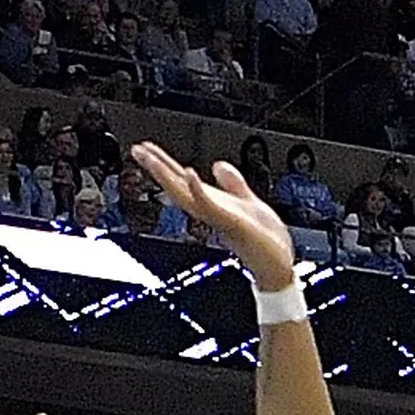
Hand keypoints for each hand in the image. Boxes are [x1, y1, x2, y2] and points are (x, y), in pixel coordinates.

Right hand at [128, 141, 295, 286]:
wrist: (277, 266)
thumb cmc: (265, 240)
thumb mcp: (249, 201)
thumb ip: (233, 183)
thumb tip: (218, 165)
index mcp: (213, 204)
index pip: (182, 181)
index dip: (165, 164)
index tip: (147, 148)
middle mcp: (210, 211)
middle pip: (176, 187)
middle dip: (156, 168)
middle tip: (136, 149)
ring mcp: (217, 217)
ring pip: (184, 195)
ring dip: (167, 176)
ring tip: (151, 158)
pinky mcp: (230, 222)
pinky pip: (209, 204)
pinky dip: (197, 189)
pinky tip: (189, 174)